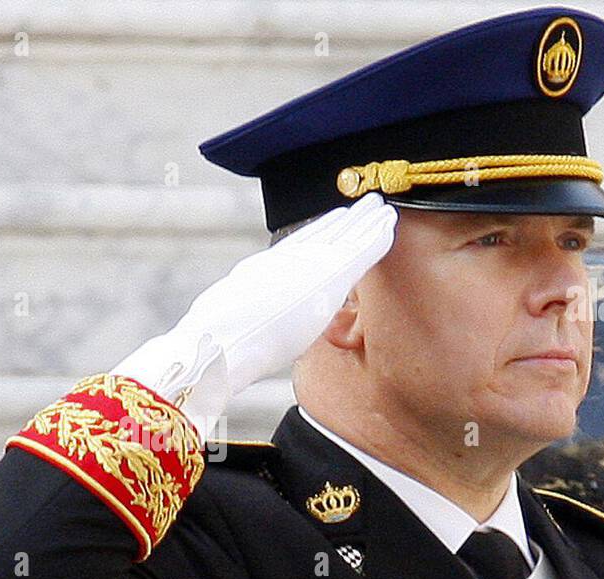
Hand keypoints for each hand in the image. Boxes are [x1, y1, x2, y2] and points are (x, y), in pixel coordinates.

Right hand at [112, 194, 397, 427]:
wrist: (217, 345)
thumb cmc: (214, 349)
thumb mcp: (225, 325)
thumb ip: (240, 320)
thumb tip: (224, 334)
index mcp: (263, 273)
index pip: (297, 248)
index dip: (318, 233)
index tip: (334, 220)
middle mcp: (284, 264)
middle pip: (322, 235)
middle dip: (344, 220)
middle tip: (364, 204)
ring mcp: (306, 267)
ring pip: (344, 236)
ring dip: (365, 220)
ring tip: (382, 205)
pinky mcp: (327, 276)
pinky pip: (359, 250)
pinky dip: (375, 236)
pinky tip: (389, 224)